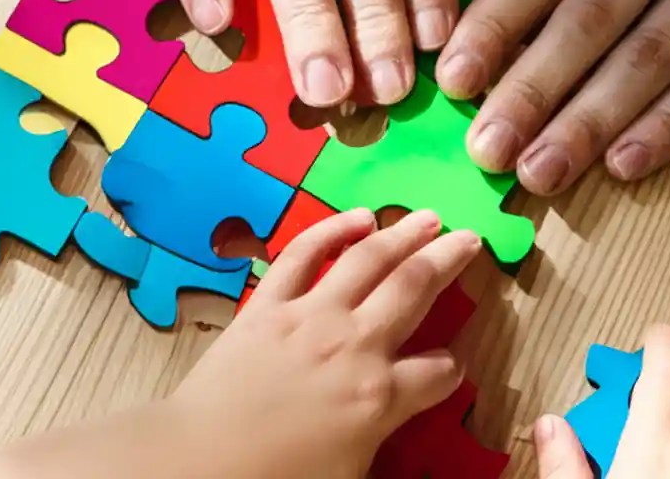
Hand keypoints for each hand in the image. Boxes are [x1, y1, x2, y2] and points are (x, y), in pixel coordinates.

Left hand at [170, 209, 482, 477]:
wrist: (198, 461)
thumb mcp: (350, 473)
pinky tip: (359, 216)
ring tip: (429, 217)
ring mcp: (311, 317)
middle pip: (416, 289)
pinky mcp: (268, 304)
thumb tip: (396, 416)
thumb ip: (383, 435)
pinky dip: (333, 230)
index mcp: (381, 397)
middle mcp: (356, 345)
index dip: (450, 368)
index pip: (439, 372)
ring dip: (404, 234)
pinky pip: (304, 255)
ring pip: (369, 260)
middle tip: (470, 237)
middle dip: (448, 260)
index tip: (449, 365)